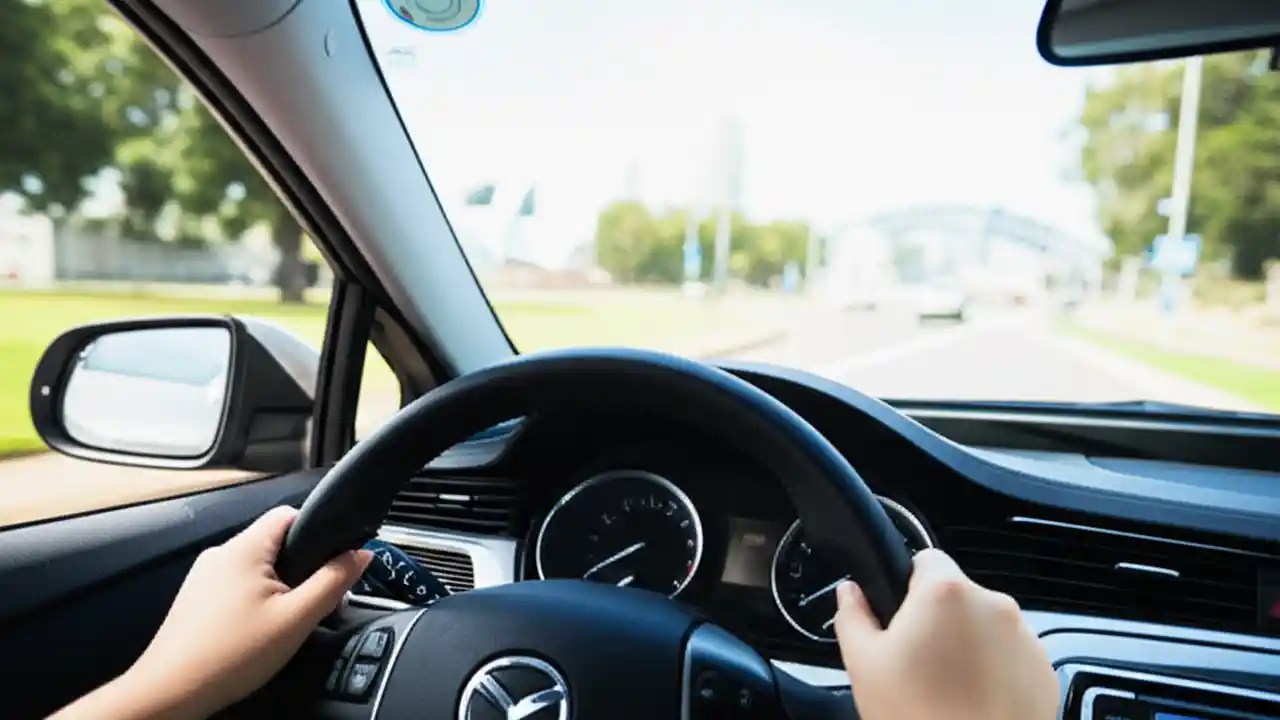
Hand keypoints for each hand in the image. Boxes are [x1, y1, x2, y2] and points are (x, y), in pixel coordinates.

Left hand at [53, 506, 371, 718]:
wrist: (171, 694)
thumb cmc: (230, 656)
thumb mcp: (297, 618)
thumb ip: (333, 581)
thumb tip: (360, 554)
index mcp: (244, 548)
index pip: (289, 514)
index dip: (318, 533)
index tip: (333, 561)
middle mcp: (220, 555)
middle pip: (275, 545)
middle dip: (302, 570)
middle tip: (314, 605)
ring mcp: (203, 577)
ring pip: (257, 569)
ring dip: (279, 589)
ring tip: (286, 624)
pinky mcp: (196, 600)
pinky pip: (237, 587)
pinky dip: (255, 602)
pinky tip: (259, 632)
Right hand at [833, 549, 1057, 719]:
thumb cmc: (917, 717)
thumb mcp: (863, 665)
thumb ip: (853, 615)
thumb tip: (850, 592)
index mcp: (946, 592)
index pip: (925, 559)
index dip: (907, 587)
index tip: (900, 619)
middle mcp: (994, 605)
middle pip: (957, 596)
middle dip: (938, 621)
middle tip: (917, 664)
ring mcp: (1026, 639)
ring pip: (986, 627)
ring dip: (969, 646)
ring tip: (946, 690)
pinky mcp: (1045, 671)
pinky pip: (1012, 657)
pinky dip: (996, 672)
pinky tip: (973, 703)